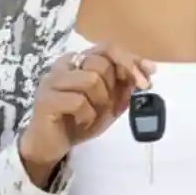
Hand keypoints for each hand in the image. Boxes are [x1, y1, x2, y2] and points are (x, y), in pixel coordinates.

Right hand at [18, 44, 154, 185]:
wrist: (51, 147)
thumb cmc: (79, 121)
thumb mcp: (110, 103)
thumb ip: (126, 85)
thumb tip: (149, 70)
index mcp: (79, 61)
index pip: (108, 47)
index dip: (130, 60)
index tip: (149, 75)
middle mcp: (64, 65)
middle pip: (101, 63)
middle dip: (112, 88)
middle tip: (107, 106)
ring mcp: (52, 81)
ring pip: (91, 80)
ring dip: (99, 103)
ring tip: (90, 115)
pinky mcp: (46, 100)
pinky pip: (78, 101)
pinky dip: (86, 115)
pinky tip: (80, 122)